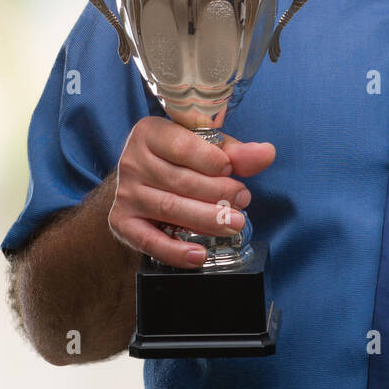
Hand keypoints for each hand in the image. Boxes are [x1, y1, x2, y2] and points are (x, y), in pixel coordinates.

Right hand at [108, 116, 275, 268]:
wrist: (141, 180)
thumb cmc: (180, 159)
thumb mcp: (207, 147)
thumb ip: (237, 152)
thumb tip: (266, 154)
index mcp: (151, 133)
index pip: (183, 146)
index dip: (213, 161)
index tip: (231, 170)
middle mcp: (132, 161)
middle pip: (180, 180)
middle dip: (219, 193)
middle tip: (243, 201)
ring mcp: (126, 193)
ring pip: (169, 208)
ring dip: (206, 219)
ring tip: (234, 224)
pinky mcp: (122, 222)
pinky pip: (148, 241)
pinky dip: (174, 251)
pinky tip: (198, 255)